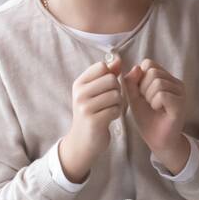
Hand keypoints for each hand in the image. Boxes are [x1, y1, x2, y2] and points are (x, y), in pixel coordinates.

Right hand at [58, 56, 124, 183]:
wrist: (84, 140)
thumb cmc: (95, 112)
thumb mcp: (99, 91)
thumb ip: (110, 74)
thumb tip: (119, 59)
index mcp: (79, 83)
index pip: (103, 67)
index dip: (111, 76)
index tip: (106, 88)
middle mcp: (79, 93)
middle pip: (112, 80)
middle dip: (117, 91)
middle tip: (110, 102)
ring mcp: (84, 107)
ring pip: (116, 95)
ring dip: (118, 104)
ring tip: (109, 110)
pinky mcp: (93, 120)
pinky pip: (115, 109)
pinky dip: (117, 114)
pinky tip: (109, 118)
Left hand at [122, 58, 187, 171]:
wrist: (156, 138)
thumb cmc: (147, 118)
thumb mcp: (133, 96)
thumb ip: (131, 81)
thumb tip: (137, 67)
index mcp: (166, 78)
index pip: (149, 64)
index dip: (139, 78)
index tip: (142, 93)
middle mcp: (176, 83)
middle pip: (153, 72)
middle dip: (143, 88)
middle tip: (148, 102)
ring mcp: (181, 92)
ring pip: (158, 82)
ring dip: (149, 97)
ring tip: (154, 107)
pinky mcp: (181, 103)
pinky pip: (162, 94)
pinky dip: (155, 103)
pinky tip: (159, 110)